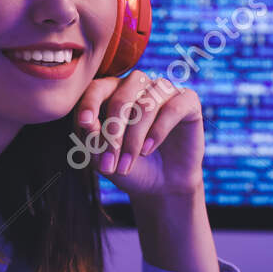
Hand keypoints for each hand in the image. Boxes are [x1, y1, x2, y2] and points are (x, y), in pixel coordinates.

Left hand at [72, 71, 203, 199]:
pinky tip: (148, 149)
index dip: (90, 103)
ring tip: (128, 164)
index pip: (97, 88)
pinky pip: (173, 108)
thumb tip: (88, 122)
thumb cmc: (129, 166)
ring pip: (146, 104)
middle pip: (121, 96)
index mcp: (113, 92)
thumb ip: (93, 139)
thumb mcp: (105, 159)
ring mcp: (164, 91)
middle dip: (113, 132)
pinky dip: (158, 130)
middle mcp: (139, 86)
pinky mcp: (188, 102)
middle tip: (109, 163)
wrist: (162, 185)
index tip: (84, 123)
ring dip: (134, 138)